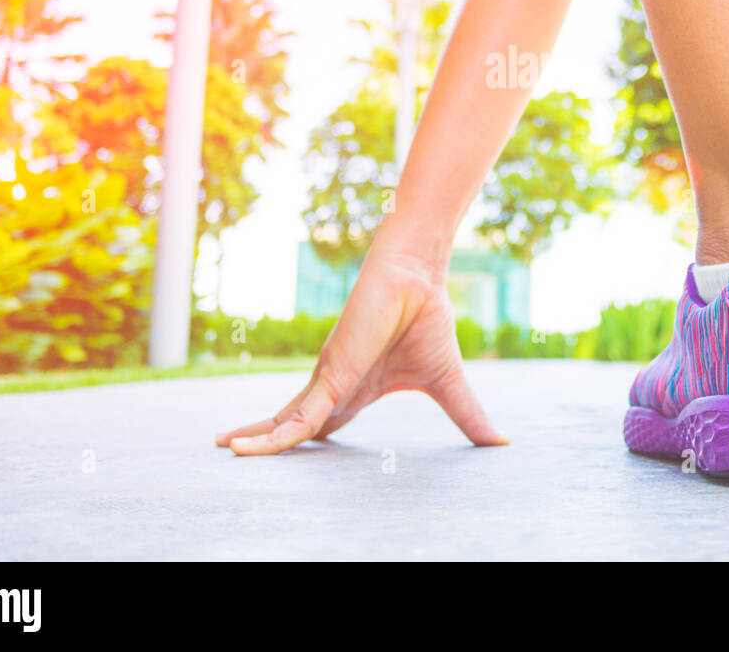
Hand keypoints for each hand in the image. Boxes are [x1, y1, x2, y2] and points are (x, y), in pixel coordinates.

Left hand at [216, 248, 506, 454]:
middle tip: (234, 448)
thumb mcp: (446, 383)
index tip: (293, 448)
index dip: (310, 436)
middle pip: (297, 419)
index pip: (329, 419)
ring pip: (287, 421)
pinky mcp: (329, 376)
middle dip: (268, 435)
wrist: (417, 279)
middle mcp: (337, 383)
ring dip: (259, 438)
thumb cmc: (428, 321)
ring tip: (226, 448)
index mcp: (360, 385)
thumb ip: (466, 416)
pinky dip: (275, 437)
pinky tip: (250, 449)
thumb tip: (502, 443)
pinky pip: (298, 418)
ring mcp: (329, 380)